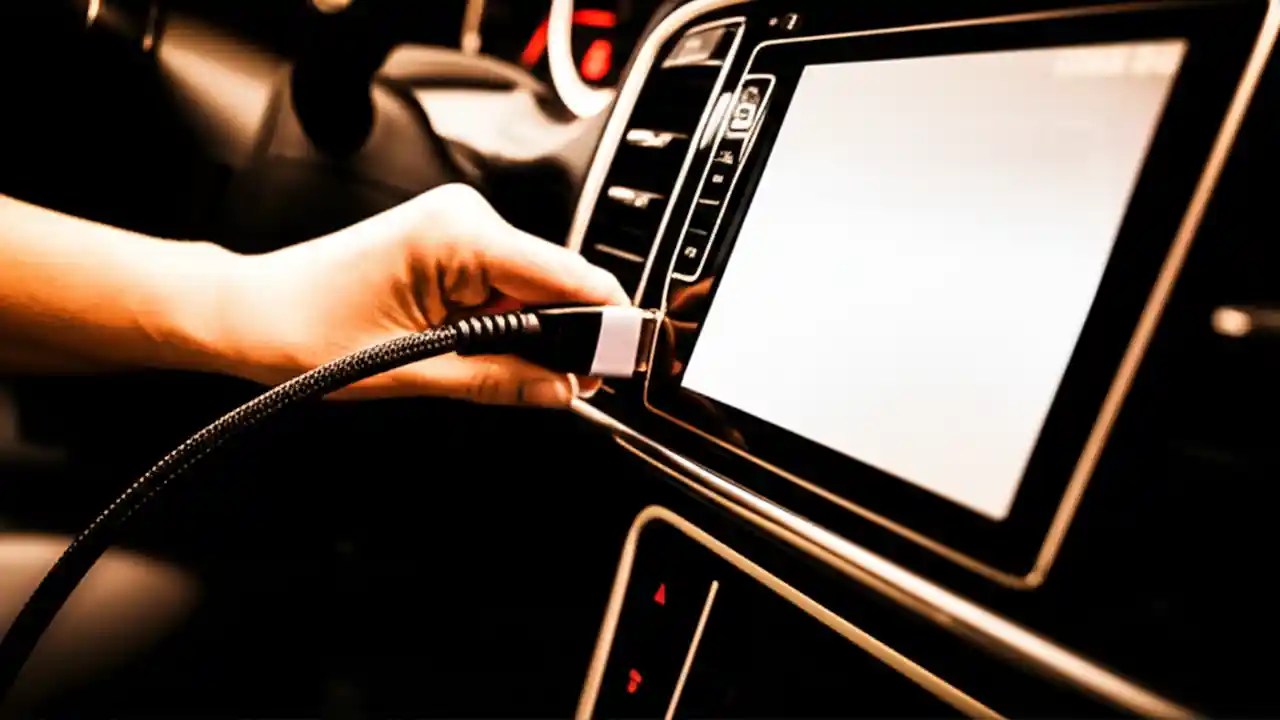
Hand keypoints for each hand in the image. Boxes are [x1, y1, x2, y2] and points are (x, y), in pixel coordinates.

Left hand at [218, 184, 628, 405]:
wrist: (248, 313)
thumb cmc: (303, 330)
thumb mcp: (414, 371)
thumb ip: (503, 377)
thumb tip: (566, 389)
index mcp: (460, 233)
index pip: (569, 277)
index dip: (603, 325)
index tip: (621, 369)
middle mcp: (466, 216)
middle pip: (558, 284)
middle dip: (564, 340)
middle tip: (553, 390)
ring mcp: (460, 227)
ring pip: (533, 291)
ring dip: (528, 336)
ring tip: (474, 368)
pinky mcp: (451, 244)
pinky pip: (506, 287)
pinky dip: (504, 324)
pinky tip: (472, 350)